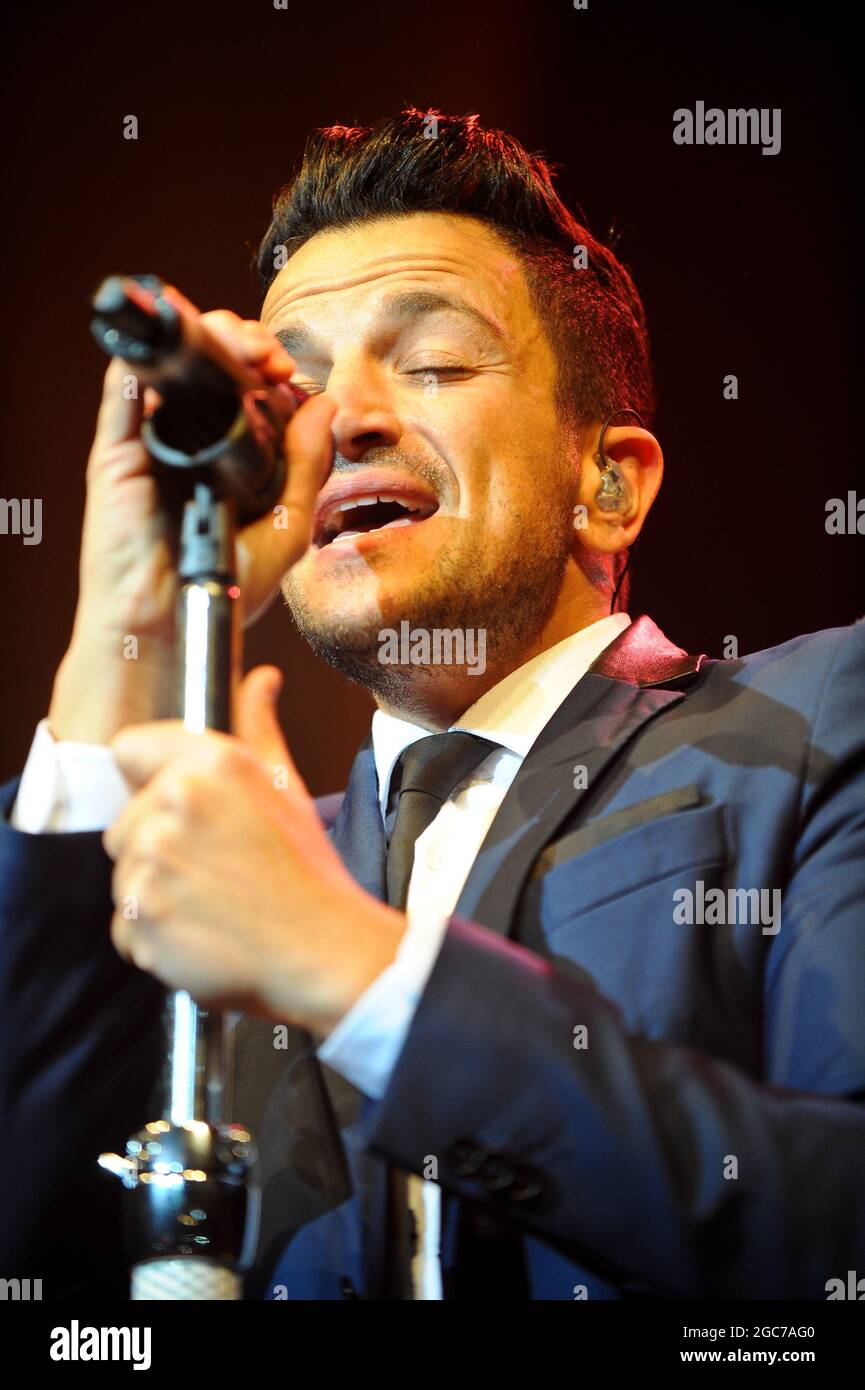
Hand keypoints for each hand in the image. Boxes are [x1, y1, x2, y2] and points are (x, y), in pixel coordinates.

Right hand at [49, 312, 336, 743]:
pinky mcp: (118, 447)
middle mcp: (189, 439)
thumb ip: (306, 466)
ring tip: (246, 354)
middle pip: (210, 360)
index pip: (244, 384)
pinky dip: (156, 352)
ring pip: (174, 360)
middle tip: (272, 362)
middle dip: (246, 341)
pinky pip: (125, 382)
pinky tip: (193, 351)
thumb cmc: (223, 587)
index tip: (289, 375)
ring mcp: (152, 439)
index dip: (267, 364)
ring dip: (211, 335)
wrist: (170, 625)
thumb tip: (324, 403)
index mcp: (227, 453)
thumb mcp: (287, 525)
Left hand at [102, 665, 404, 1035]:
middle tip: (214, 867)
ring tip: (212, 902)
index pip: (128, 749)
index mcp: (209, 763)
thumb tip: (260, 677)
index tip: (181, 808)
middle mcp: (173, 803)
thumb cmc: (307, 869)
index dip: (150, 779)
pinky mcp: (139, 918)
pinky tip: (200, 932)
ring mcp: (151, 863)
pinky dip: (153, 936)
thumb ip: (258, 726)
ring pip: (124, 874)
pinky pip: (124, 926)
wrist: (323, 949)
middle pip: (124, 822)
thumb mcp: (285, 786)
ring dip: (155, 893)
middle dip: (156, 845)